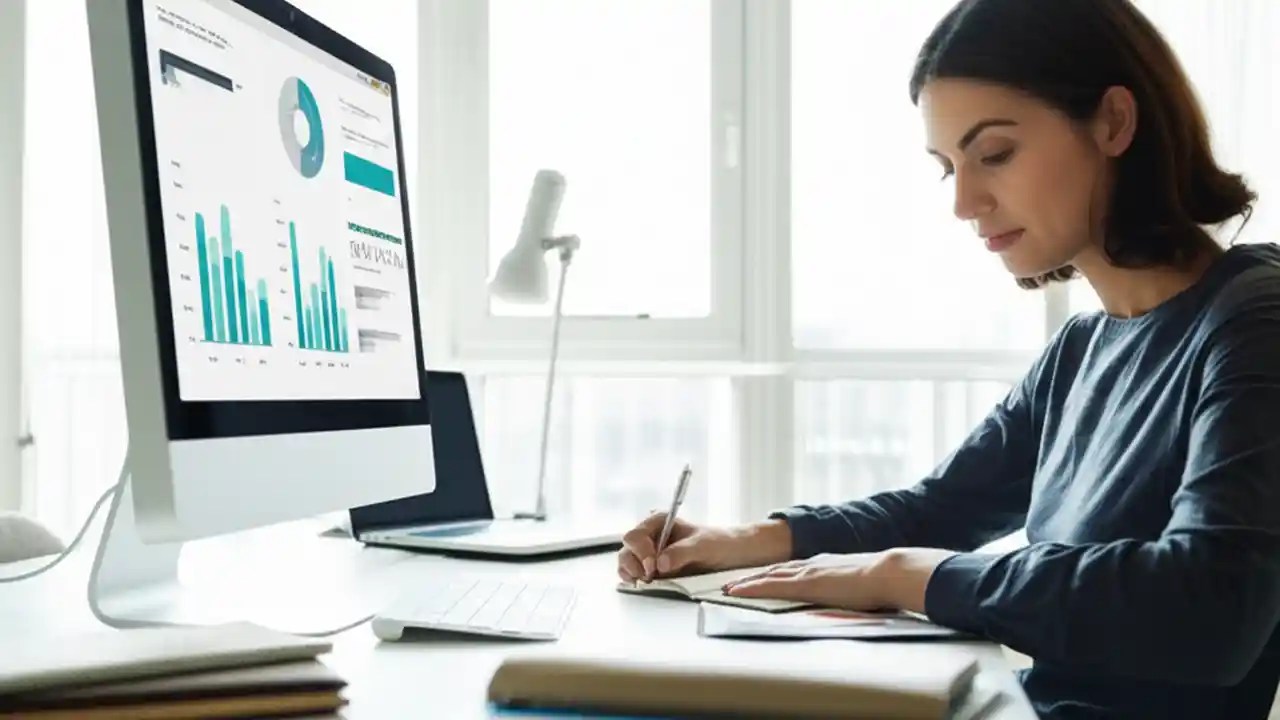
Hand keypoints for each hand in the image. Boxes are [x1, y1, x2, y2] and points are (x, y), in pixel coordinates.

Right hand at [616, 514, 791, 583]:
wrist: (734, 556)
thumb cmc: (720, 543)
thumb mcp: (703, 545)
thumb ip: (682, 552)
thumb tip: (661, 562)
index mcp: (658, 522)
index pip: (636, 535)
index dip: (640, 550)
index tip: (652, 564)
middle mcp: (651, 537)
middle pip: (628, 549)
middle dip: (634, 564)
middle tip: (649, 577)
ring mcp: (650, 555)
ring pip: (627, 563)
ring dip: (632, 574)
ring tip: (645, 583)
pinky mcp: (654, 571)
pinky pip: (636, 576)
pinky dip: (637, 582)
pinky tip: (645, 586)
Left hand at [723, 548, 956, 613]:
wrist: (890, 571)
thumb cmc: (885, 581)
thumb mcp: (864, 582)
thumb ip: (855, 587)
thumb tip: (860, 596)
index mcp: (826, 565)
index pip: (793, 569)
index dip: (775, 574)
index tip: (761, 578)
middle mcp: (812, 564)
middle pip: (775, 570)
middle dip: (753, 576)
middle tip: (733, 583)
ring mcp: (807, 573)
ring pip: (767, 576)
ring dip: (746, 582)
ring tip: (728, 588)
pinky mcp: (804, 584)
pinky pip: (770, 586)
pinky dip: (751, 588)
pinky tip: (736, 592)